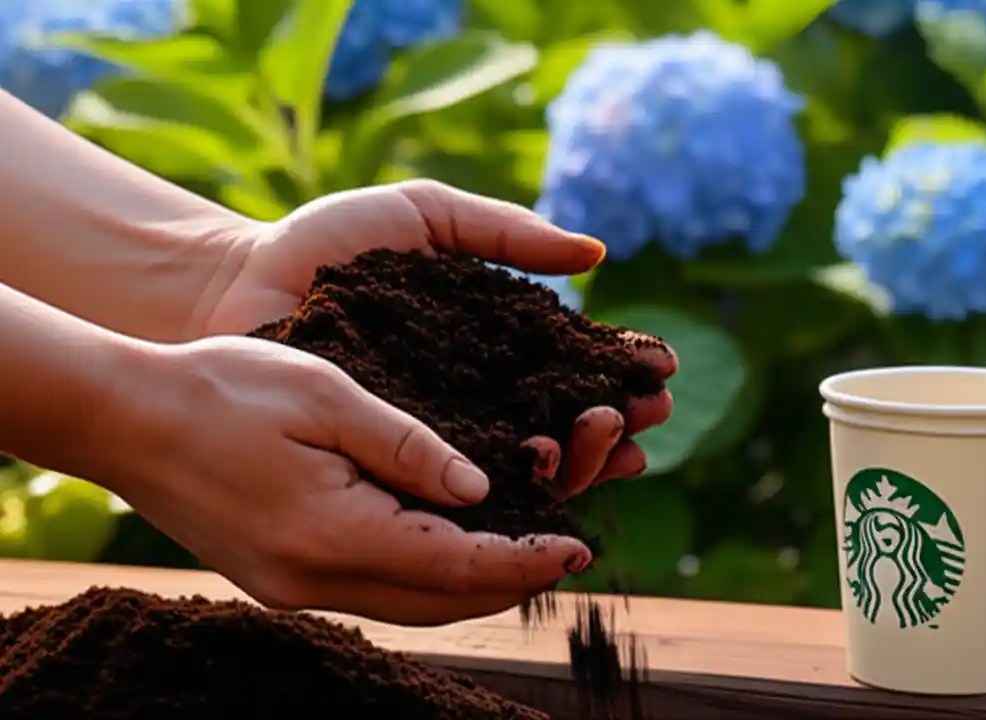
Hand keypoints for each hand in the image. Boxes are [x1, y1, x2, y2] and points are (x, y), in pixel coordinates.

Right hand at [94, 335, 594, 625]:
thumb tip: (481, 488)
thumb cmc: (223, 387)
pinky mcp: (281, 579)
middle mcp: (315, 579)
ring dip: (474, 585)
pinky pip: (376, 592)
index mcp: (333, 533)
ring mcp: (293, 587)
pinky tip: (454, 546)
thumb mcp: (328, 393)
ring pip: (411, 606)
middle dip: (512, 582)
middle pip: (442, 602)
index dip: (527, 560)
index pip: (458, 566)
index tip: (579, 545)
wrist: (125, 418)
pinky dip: (427, 575)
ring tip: (528, 552)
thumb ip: (410, 446)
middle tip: (567, 552)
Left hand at [200, 180, 676, 496]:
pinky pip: (463, 494)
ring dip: (583, 465)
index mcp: (490, 345)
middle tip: (638, 415)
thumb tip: (598, 258)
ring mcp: (438, 442)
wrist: (240, 284)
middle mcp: (474, 400)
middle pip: (564, 427)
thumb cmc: (327, 247)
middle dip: (614, 425)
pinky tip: (550, 486)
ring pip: (528, 469)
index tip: (657, 369)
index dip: (618, 372)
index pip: (572, 368)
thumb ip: (505, 232)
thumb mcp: (425, 218)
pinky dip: (516, 497)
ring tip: (611, 446)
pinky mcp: (397, 474)